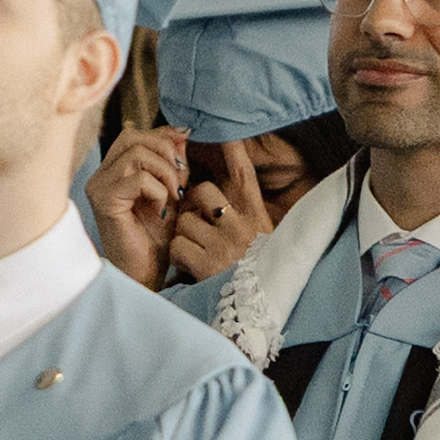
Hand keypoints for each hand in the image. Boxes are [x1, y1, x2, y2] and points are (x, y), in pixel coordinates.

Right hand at [88, 127, 187, 283]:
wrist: (145, 274)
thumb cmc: (156, 239)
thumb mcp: (171, 192)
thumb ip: (173, 164)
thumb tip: (181, 131)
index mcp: (112, 171)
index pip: (134, 135)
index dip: (162, 139)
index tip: (184, 159)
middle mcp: (100, 176)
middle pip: (132, 136)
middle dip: (165, 152)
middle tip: (180, 179)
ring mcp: (99, 187)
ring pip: (136, 154)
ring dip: (164, 172)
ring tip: (173, 196)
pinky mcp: (104, 201)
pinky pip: (137, 178)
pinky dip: (158, 190)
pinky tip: (161, 210)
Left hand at [171, 140, 275, 281]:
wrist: (260, 308)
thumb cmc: (258, 271)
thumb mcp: (261, 237)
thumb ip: (245, 214)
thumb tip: (216, 195)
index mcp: (257, 217)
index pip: (244, 175)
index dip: (233, 149)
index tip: (224, 131)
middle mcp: (241, 226)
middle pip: (203, 193)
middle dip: (193, 207)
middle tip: (199, 226)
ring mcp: (224, 244)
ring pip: (185, 221)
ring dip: (184, 235)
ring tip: (199, 252)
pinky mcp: (207, 264)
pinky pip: (178, 246)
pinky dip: (179, 256)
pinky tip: (192, 266)